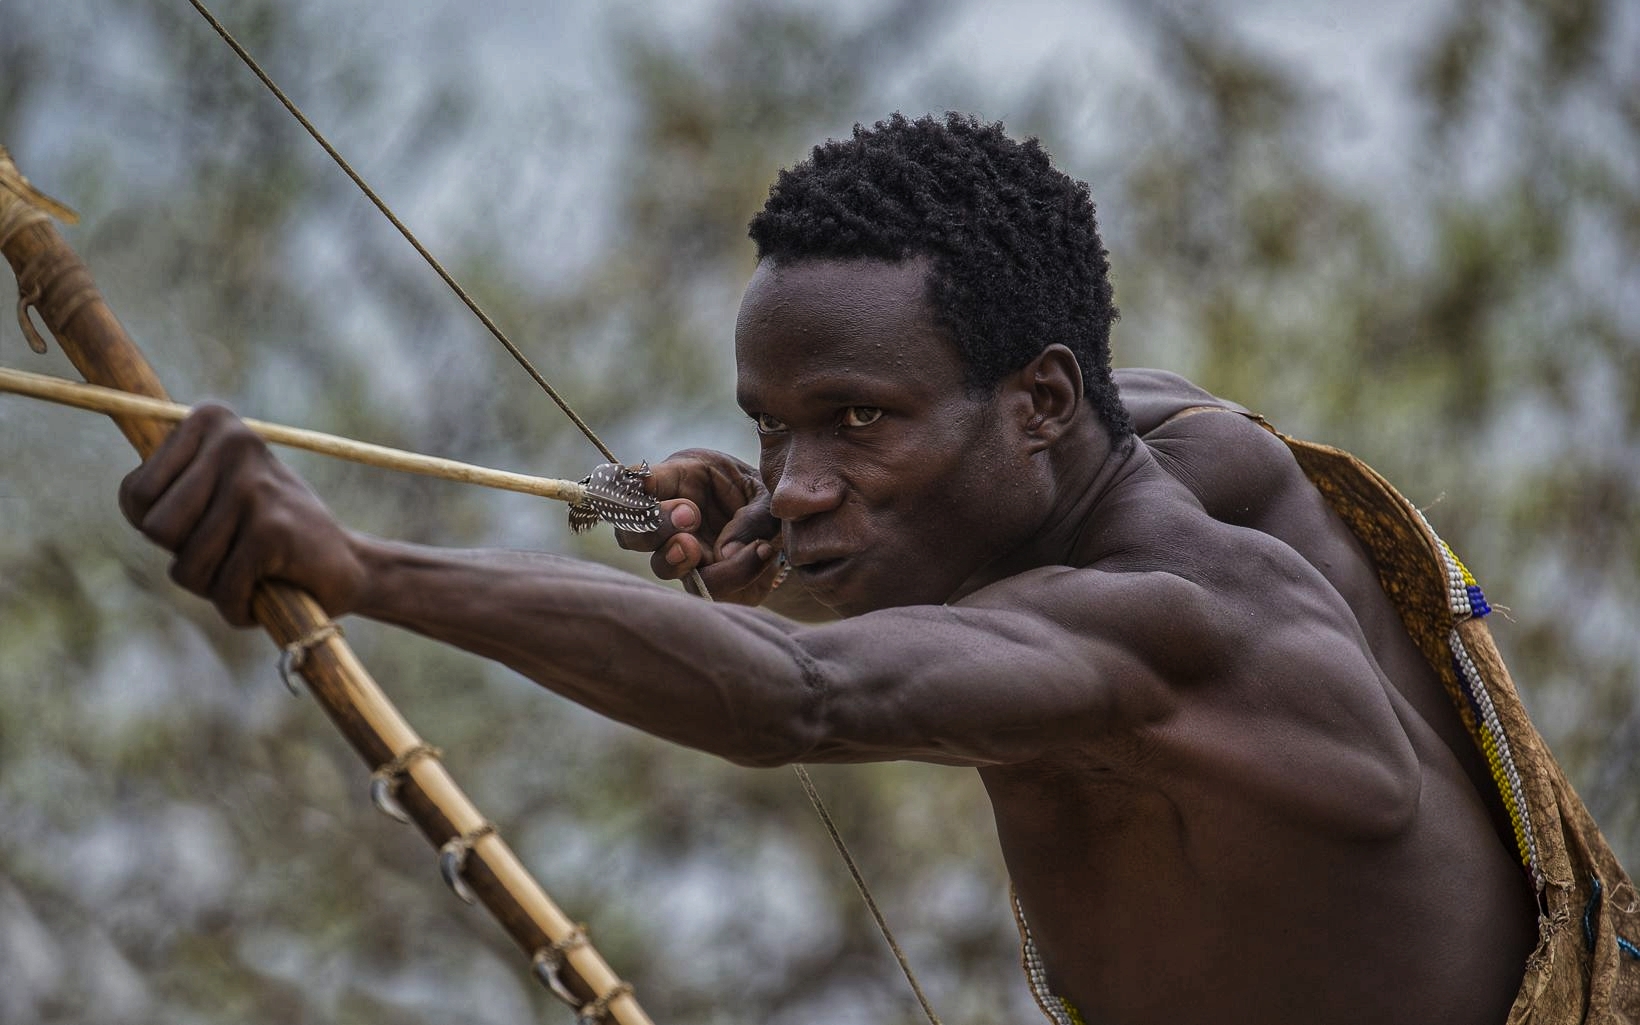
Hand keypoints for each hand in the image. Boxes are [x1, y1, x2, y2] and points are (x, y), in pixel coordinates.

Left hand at [118, 403, 364, 625]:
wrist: (347, 565)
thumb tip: (119, 480)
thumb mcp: (210, 492)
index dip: (166, 529)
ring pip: (188, 566)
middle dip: (189, 557)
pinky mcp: (272, 529)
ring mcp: (252, 486)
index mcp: (212, 420)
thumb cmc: (265, 533)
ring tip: (253, 569)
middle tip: (233, 548)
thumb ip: (162, 483)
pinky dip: (240, 607)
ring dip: (217, 586)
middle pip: (156, 531)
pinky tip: (269, 591)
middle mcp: (234, 442)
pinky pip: (224, 588)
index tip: (209, 520)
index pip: (135, 495)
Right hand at [615, 448, 784, 605]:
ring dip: (682, 559)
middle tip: (689, 515)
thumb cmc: (761, 498)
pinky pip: (707, 588)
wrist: (781, 533)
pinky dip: (735, 572)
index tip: (643, 487)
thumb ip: (751, 516)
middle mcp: (670, 522)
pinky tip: (762, 551)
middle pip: (631, 532)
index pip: (637, 483)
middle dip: (654, 527)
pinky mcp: (703, 582)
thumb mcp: (765, 492)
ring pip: (662, 566)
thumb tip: (724, 554)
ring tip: (715, 547)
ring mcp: (682, 555)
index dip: (629, 488)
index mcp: (677, 481)